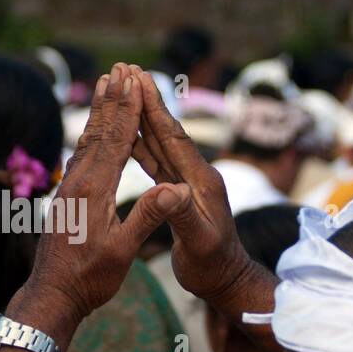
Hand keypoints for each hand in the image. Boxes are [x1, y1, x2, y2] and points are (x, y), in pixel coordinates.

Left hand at [11, 64, 186, 342]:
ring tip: (104, 86)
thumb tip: (177, 190)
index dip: (128, 110)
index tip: (136, 81)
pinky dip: (91, 136)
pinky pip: (80, 158)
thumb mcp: (123, 252)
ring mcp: (68, 190)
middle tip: (120, 69)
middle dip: (112, 100)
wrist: (51, 297)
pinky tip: (92, 132)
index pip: (117, 141)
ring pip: (87, 142)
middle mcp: (78, 184)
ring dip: (99, 113)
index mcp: (94, 191)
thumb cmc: (90, 279)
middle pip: (99, 132)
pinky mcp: (66, 199)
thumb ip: (148, 218)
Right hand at [126, 66, 263, 314]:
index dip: (155, 108)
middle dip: (147, 101)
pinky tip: (129, 135)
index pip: (173, 138)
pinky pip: (157, 161)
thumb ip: (184, 214)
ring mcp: (188, 182)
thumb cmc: (212, 266)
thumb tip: (173, 190)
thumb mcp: (198, 243)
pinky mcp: (180, 192)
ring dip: (143, 117)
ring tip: (126, 93)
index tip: (139, 80)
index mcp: (200, 181)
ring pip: (160, 143)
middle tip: (130, 71)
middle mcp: (195, 175)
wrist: (225, 280)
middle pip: (167, 131)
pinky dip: (142, 144)